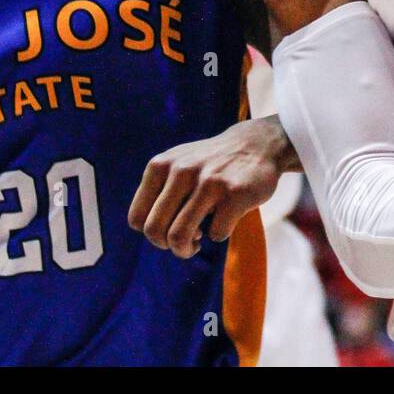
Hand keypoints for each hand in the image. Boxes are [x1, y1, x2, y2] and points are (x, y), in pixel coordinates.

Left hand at [128, 115, 293, 258]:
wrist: (256, 145)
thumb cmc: (210, 165)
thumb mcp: (176, 166)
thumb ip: (157, 193)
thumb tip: (152, 234)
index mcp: (161, 165)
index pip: (137, 219)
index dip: (152, 234)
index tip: (169, 229)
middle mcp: (182, 171)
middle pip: (154, 231)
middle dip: (168, 246)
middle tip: (184, 244)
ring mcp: (209, 182)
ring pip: (179, 236)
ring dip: (187, 249)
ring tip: (198, 242)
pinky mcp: (235, 194)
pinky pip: (215, 234)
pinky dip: (219, 233)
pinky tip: (226, 218)